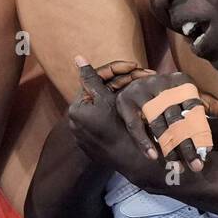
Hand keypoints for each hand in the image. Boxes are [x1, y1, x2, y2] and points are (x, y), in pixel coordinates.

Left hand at [67, 57, 161, 185]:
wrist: (133, 161)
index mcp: (76, 110)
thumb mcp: (108, 98)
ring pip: (105, 107)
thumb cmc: (122, 127)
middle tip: (143, 76)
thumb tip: (77, 57)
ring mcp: (85, 136)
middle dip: (122, 83)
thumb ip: (92, 77)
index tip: (135, 66)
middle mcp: (75, 123)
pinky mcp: (95, 145)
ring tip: (142, 88)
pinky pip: (105, 122)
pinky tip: (135, 104)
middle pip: (100, 94)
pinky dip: (118, 111)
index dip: (116, 70)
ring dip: (122, 95)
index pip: (95, 81)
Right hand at [115, 70, 217, 173]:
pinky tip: (152, 156)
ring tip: (176, 165)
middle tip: (194, 167)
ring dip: (167, 146)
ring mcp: (143, 91)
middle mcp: (163, 84)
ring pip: (158, 123)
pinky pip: (135, 125)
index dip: (201, 133)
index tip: (207, 155)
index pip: (195, 110)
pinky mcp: (126, 102)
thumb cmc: (173, 97)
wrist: (136, 83)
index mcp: (184, 82)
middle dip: (186, 145)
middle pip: (178, 119)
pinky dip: (144, 141)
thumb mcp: (197, 100)